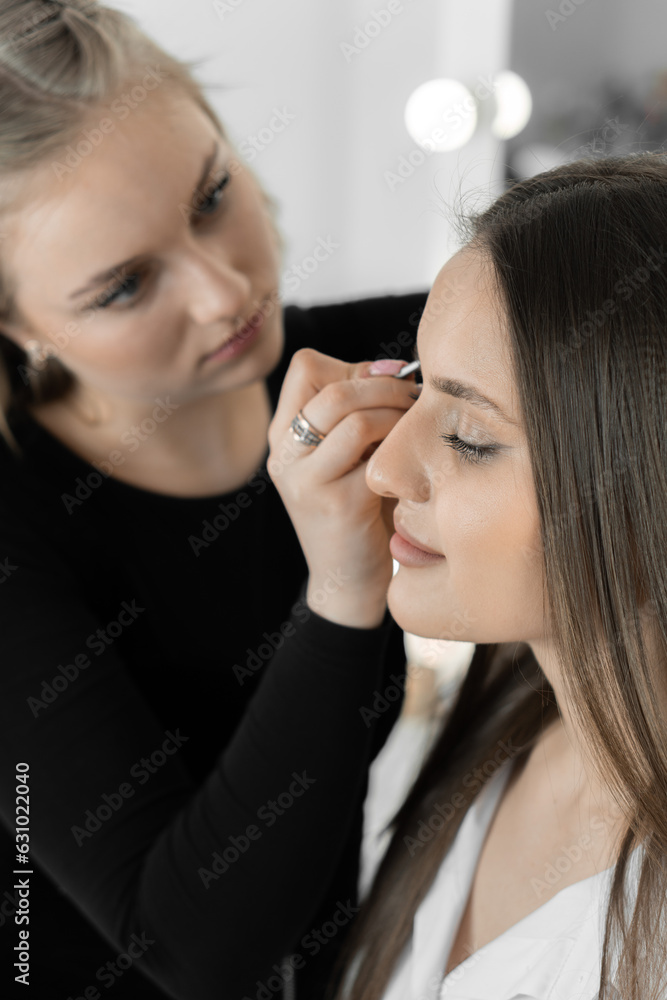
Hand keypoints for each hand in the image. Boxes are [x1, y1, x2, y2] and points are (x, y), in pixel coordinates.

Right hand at [267, 349, 417, 627]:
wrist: (350, 581)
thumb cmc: (361, 508)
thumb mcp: (350, 452)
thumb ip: (359, 410)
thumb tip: (392, 365)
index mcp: (284, 434)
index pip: (306, 367)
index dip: (352, 366)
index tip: (386, 384)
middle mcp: (285, 454)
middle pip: (332, 386)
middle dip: (385, 386)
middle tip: (415, 401)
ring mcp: (305, 480)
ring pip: (352, 415)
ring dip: (396, 413)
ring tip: (415, 429)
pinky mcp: (335, 503)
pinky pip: (374, 454)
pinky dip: (402, 447)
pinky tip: (413, 461)